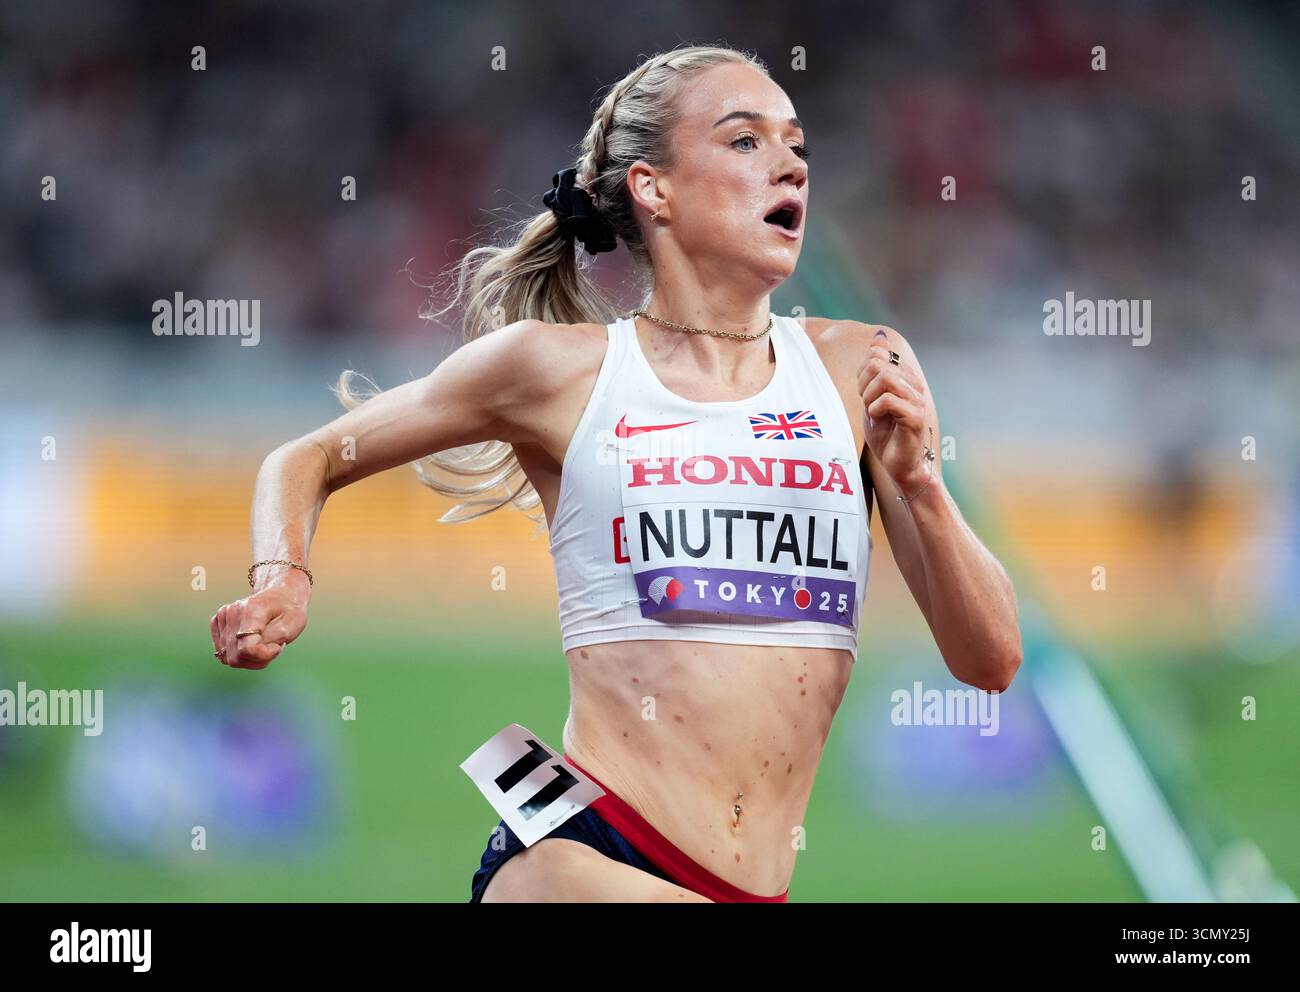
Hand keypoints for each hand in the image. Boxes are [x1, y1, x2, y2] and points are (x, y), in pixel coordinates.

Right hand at [210, 571, 309, 669]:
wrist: (280, 595)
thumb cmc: (288, 610)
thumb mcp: (294, 624)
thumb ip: (274, 639)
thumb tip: (252, 650)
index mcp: (252, 610)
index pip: (247, 649)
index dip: (264, 655)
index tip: (278, 646)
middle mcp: (232, 612)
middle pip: (236, 657)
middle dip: (258, 660)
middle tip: (273, 647)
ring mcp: (222, 617)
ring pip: (229, 658)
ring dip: (249, 659)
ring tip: (264, 645)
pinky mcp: (216, 623)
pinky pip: (224, 653)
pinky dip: (240, 655)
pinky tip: (252, 644)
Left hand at [857, 333, 934, 496]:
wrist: (898, 464)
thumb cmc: (886, 432)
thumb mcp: (872, 396)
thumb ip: (873, 370)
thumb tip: (878, 336)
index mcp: (906, 377)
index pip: (877, 355)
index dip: (862, 372)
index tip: (864, 391)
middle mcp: (915, 385)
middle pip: (879, 364)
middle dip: (863, 383)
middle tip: (867, 403)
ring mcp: (917, 400)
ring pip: (885, 378)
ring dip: (869, 396)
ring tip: (873, 411)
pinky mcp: (915, 417)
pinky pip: (889, 400)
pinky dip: (875, 409)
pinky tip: (877, 418)